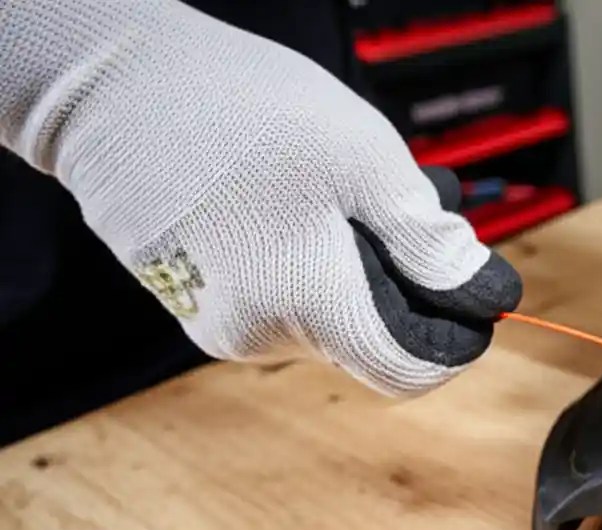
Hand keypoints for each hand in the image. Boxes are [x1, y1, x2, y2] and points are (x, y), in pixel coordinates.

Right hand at [0, 0, 519, 395]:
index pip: (408, 371)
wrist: (112, 83)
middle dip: (403, 286)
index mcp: (309, 308)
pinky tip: (293, 202)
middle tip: (405, 208)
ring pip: (323, 319)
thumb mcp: (366, 162)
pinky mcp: (191, 298)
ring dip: (354, 270)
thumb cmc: (243, 109)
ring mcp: (218, 322)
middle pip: (367, 340)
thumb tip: (484, 295)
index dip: (455, 338)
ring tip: (340, 194)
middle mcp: (260, 336)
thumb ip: (428, 241)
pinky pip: (275, 299)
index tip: (471, 289)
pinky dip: (305, 262)